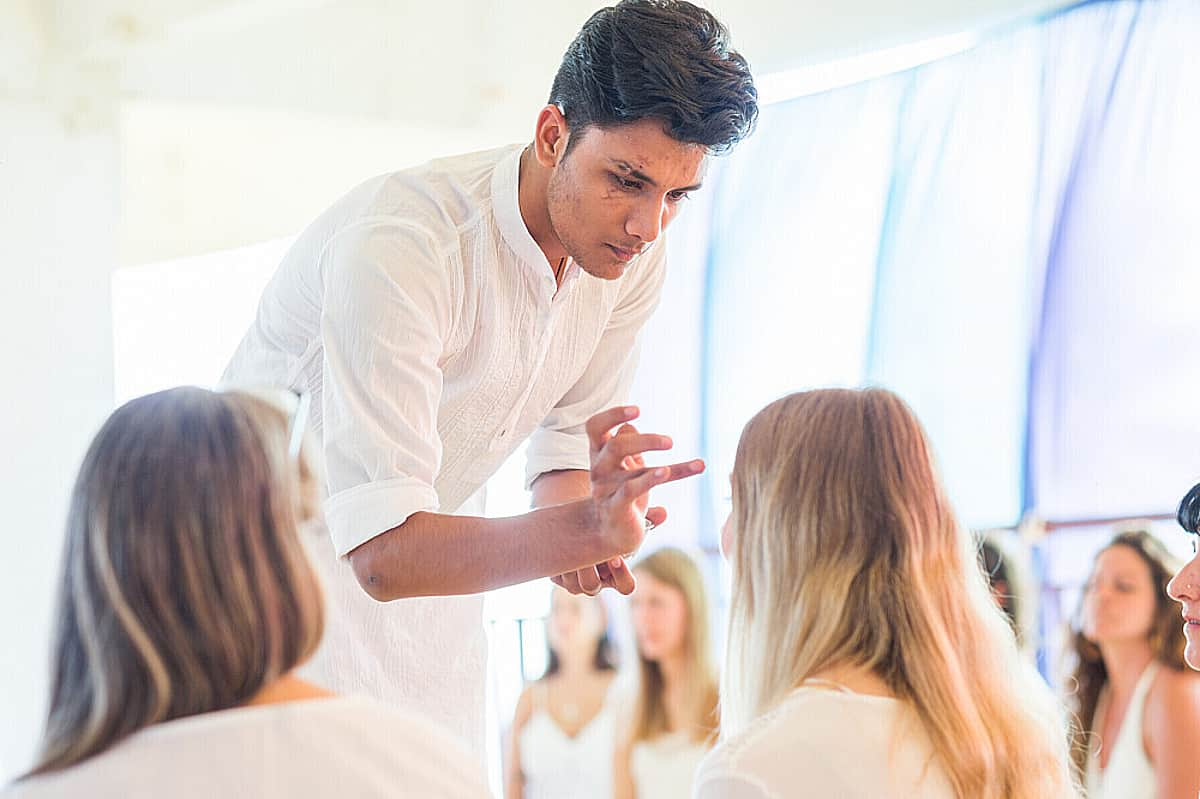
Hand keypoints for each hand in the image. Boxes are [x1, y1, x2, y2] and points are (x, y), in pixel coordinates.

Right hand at [552, 406, 703, 595]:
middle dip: (645, 440)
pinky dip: (652, 478)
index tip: (637, 411)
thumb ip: (630, 447)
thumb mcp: (627, 468)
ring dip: (653, 456)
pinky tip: (667, 471)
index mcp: (600, 455)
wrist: (611, 534)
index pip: (595, 427)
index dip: (612, 415)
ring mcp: (606, 489)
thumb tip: (630, 426)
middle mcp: (599, 469)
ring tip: (674, 447)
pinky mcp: (617, 507)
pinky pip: (633, 489)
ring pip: (630, 468)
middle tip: (670, 442)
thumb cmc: (622, 495)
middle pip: (616, 445)